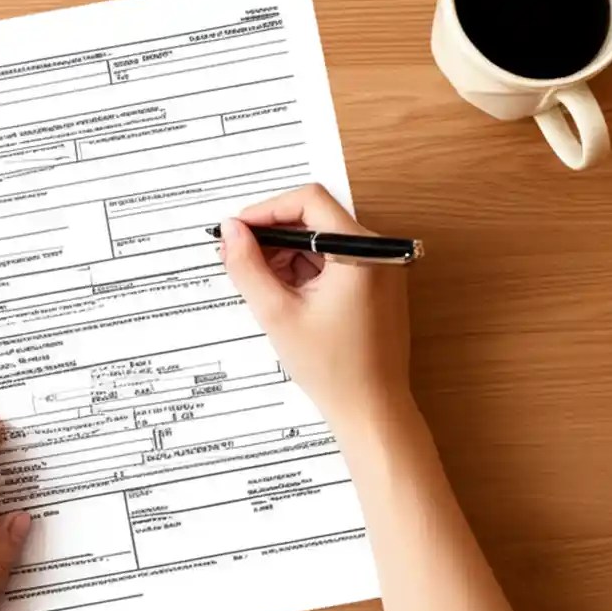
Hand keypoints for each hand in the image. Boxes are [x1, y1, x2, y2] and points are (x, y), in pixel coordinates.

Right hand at [218, 184, 412, 424]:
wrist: (371, 409)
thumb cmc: (333, 369)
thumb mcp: (277, 314)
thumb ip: (248, 267)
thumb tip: (231, 231)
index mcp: (360, 252)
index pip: (308, 201)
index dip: (266, 211)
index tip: (237, 232)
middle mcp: (377, 252)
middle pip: (316, 219)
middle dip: (273, 237)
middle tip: (239, 260)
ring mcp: (380, 268)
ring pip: (322, 242)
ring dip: (287, 256)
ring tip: (262, 288)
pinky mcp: (376, 286)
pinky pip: (335, 263)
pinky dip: (305, 272)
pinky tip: (285, 298)